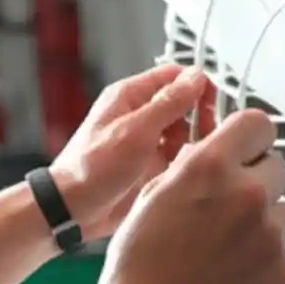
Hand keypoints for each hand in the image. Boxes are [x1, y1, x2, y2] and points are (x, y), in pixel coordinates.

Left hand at [50, 64, 212, 241]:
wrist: (73, 208)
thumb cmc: (92, 167)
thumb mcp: (136, 130)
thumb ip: (169, 102)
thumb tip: (196, 76)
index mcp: (130, 95)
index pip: (175, 75)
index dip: (197, 87)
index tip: (211, 106)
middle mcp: (139, 114)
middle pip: (183, 104)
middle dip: (198, 118)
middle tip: (204, 136)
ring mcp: (145, 140)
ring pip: (184, 132)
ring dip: (192, 143)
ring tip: (187, 158)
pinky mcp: (149, 164)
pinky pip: (177, 156)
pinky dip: (184, 162)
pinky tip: (179, 172)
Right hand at [94, 110, 284, 283]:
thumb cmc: (141, 268)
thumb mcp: (154, 196)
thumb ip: (194, 168)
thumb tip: (214, 154)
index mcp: (211, 167)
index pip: (259, 123)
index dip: (252, 138)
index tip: (249, 149)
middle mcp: (248, 193)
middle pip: (277, 166)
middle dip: (257, 181)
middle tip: (231, 207)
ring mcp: (271, 233)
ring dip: (265, 220)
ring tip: (229, 247)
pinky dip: (266, 258)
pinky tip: (235, 273)